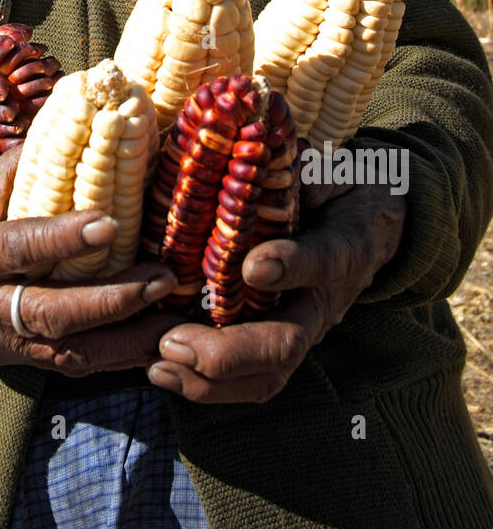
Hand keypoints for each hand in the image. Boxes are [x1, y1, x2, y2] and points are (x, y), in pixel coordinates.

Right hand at [0, 142, 179, 373]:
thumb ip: (31, 162)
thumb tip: (88, 123)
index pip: (19, 248)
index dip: (63, 240)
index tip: (111, 223)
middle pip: (50, 314)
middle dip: (111, 301)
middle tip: (160, 280)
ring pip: (65, 353)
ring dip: (123, 341)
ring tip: (170, 323)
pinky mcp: (13, 359)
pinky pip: (68, 365)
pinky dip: (112, 358)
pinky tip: (150, 346)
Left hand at [148, 175, 405, 402]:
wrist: (368, 219)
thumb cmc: (336, 185)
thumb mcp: (326, 166)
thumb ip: (298, 165)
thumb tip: (251, 143)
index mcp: (342, 248)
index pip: (324, 260)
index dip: (291, 265)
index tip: (252, 265)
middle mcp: (324, 300)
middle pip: (288, 342)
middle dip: (231, 350)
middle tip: (175, 339)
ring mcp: (303, 327)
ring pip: (268, 374)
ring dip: (211, 379)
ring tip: (159, 363)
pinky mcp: (279, 341)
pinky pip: (252, 380)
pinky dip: (207, 386)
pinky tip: (161, 371)